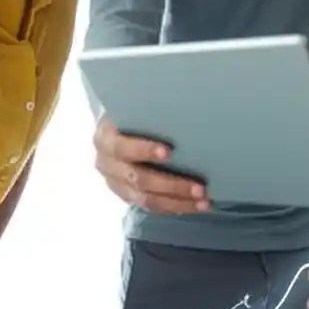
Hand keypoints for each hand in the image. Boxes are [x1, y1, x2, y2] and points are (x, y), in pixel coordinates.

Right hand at [94, 118, 208, 213]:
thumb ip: (149, 111)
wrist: (115, 130)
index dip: (144, 150)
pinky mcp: (127, 196)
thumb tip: (184, 102)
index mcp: (105, 138)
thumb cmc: (132, 116)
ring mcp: (115, 183)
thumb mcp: (133, 109)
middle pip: (138, 178)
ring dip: (178, 201)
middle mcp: (106, 163)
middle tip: (199, 187)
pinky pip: (152, 206)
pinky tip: (197, 205)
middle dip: (171, 184)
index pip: (122, 147)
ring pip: (146, 198)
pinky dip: (176, 206)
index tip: (169, 152)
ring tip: (203, 200)